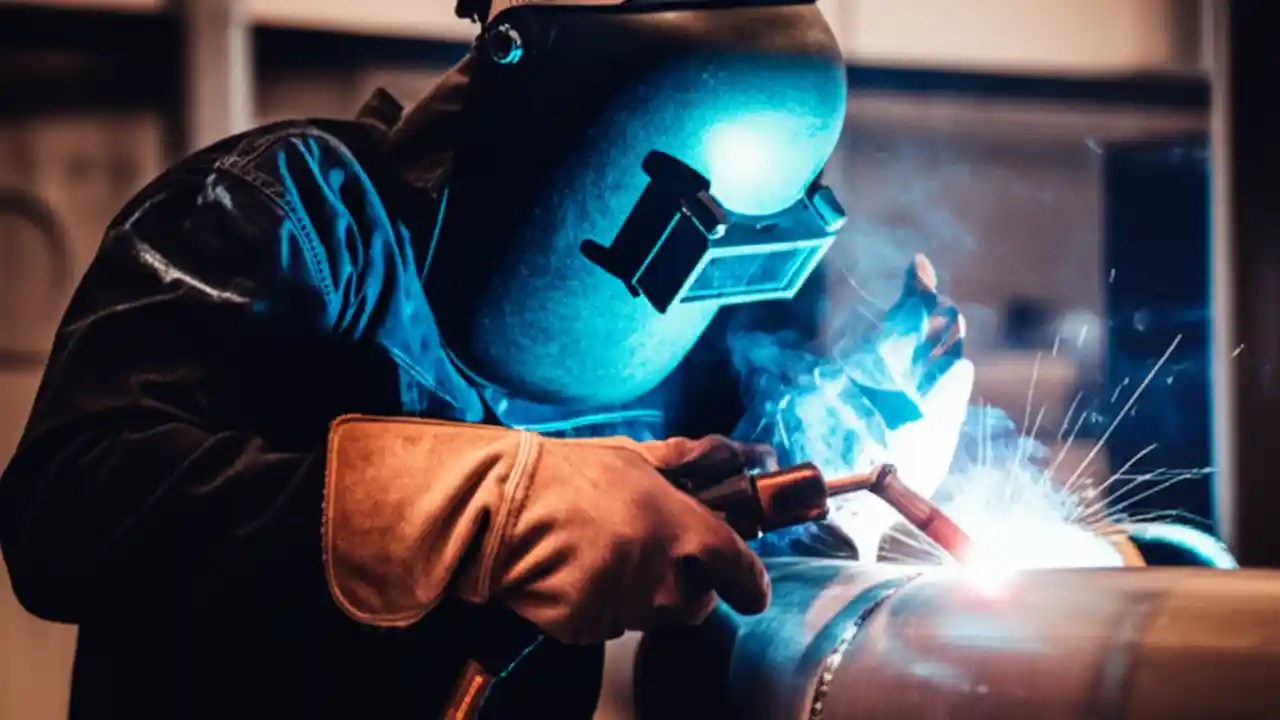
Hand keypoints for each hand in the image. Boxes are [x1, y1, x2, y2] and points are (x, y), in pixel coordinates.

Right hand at [320, 417, 772, 646]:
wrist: (500, 505)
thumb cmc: (566, 475)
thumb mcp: (636, 457)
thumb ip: (695, 462)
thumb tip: (749, 454)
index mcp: (680, 528)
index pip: (737, 568)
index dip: (749, 583)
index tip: (751, 590)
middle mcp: (659, 574)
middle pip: (696, 603)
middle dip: (687, 586)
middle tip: (658, 555)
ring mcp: (623, 606)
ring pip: (653, 616)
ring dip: (643, 595)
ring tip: (606, 555)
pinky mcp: (588, 627)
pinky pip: (610, 626)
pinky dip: (601, 606)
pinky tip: (579, 571)